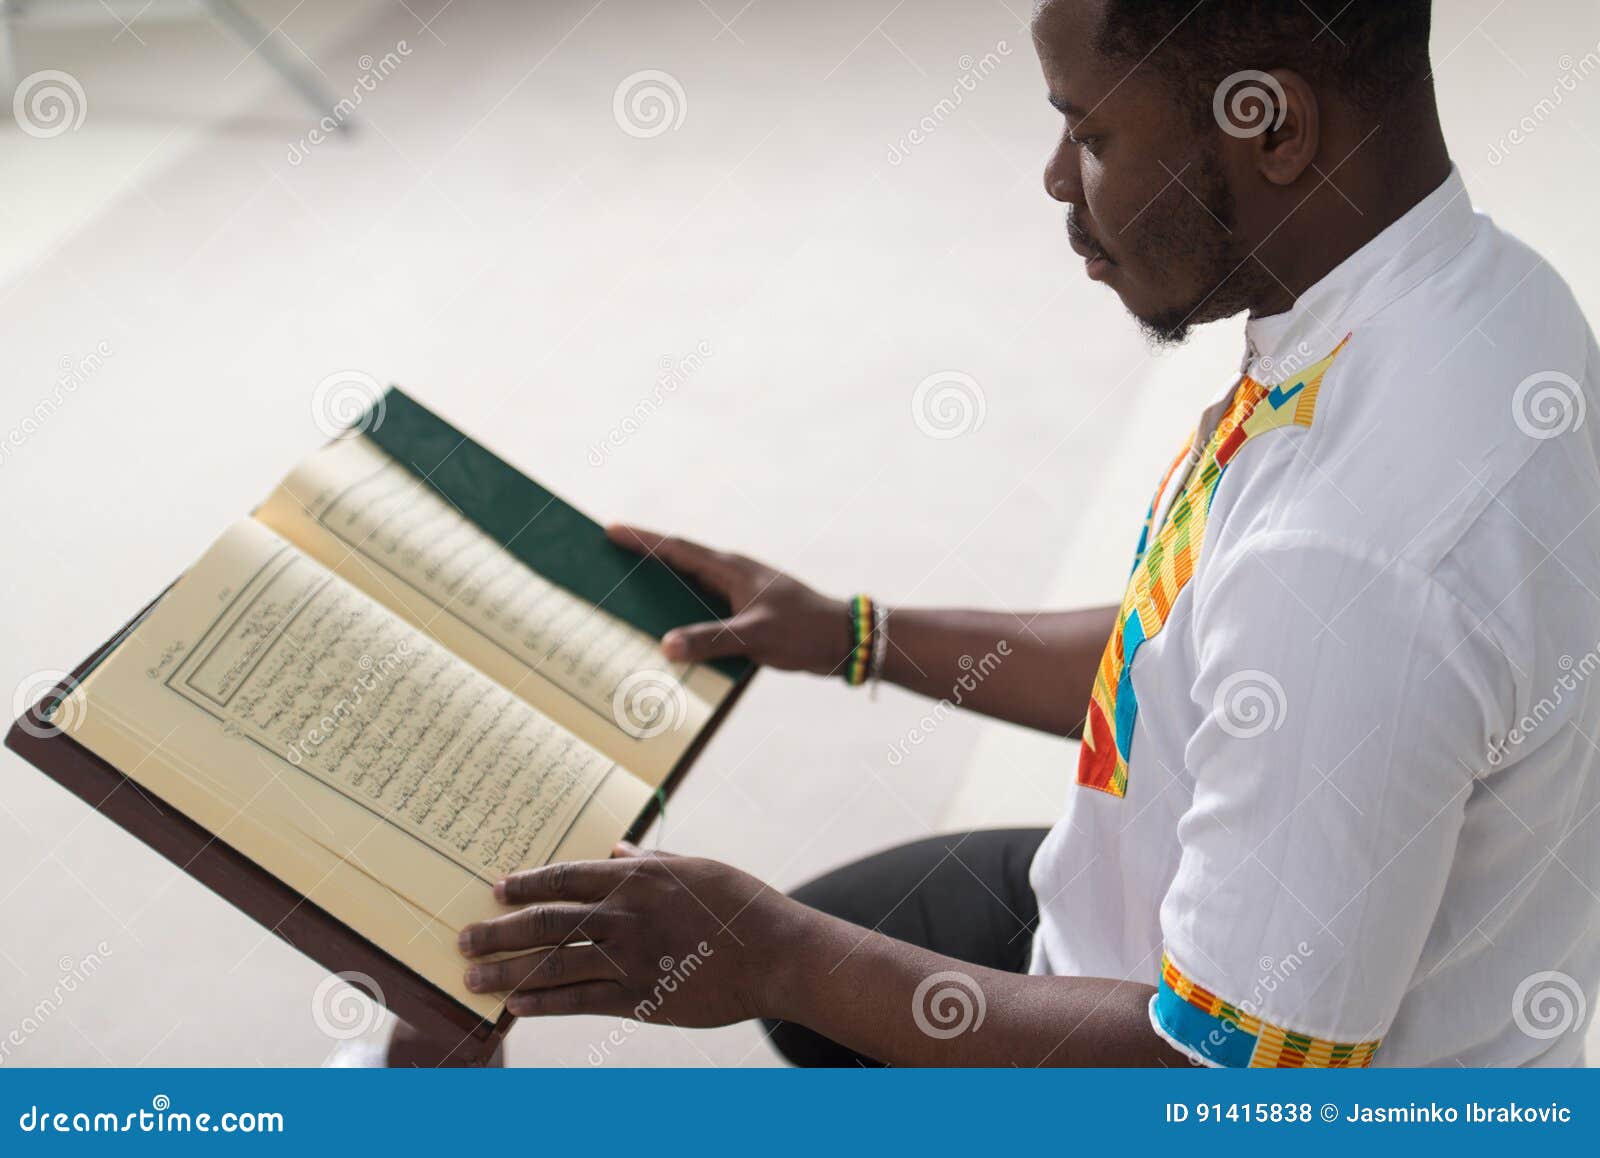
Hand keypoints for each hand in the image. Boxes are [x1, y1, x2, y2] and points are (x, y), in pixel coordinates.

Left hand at [457, 843, 804, 1024]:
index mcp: (636, 879)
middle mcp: (624, 916)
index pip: (565, 878)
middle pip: (545, 921)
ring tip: (472, 976)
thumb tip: (616, 851)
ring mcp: (628, 959)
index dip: (525, 883)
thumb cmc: (740, 905)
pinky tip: (516, 1005)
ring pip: (552, 964)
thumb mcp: (696, 868)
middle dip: (498, 930)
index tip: (496, 889)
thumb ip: (650, 862)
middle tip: (463, 937)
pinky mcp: (639, 998)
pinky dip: (543, 1003)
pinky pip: (579, 1000)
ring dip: (506, 971)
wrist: (775, 953)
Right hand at [606, 524, 851, 674]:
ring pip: (692, 584)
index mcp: (732, 570)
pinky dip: (684, 610)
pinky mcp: (749, 611)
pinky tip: (671, 629)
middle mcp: (734, 575)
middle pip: (680, 560)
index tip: (611, 529)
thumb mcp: (755, 638)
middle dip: (645, 556)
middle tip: (609, 553)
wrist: (847, 639)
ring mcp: (742, 592)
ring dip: (663, 584)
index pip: (678, 549)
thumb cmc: (805, 633)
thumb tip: (665, 645)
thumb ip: (710, 641)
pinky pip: (706, 606)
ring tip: (629, 589)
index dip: (643, 540)